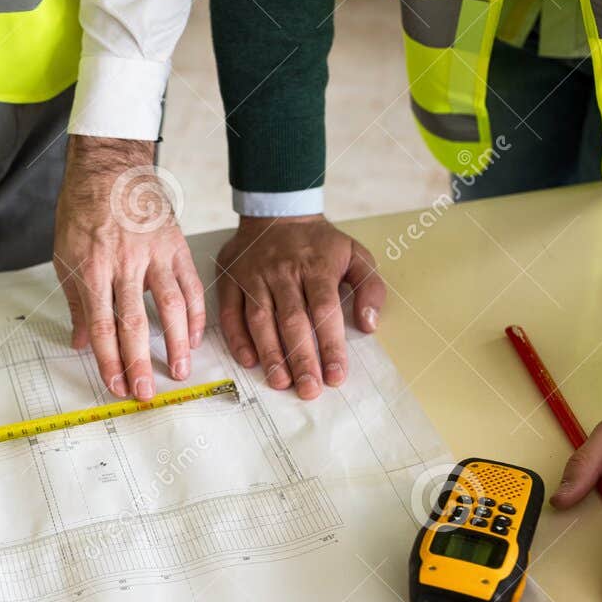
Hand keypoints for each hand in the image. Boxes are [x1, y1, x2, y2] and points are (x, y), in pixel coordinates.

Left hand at [53, 136, 205, 400]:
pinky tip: (196, 336)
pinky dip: (196, 312)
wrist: (110, 166)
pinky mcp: (176, 244)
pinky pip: (190, 284)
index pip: (102, 325)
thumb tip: (80, 343)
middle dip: (140, 362)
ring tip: (181, 370)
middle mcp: (124, 263)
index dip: (110, 360)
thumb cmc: (82, 210)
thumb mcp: (65, 255)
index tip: (116, 384)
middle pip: (134, 323)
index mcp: (92, 268)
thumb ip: (77, 302)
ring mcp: (154, 253)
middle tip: (145, 392)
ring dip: (177, 343)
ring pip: (170, 306)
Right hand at [215, 214, 384, 399]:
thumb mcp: (356, 254)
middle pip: (292, 321)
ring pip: (261, 319)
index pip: (324, 311)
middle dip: (301, 358)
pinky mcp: (231, 279)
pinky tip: (249, 360)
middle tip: (308, 390)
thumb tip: (369, 325)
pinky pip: (231, 312)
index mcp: (317, 266)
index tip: (335, 376)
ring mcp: (254, 276)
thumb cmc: (319, 243)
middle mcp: (283, 272)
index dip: (329, 345)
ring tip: (280, 382)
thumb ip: (370, 288)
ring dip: (270, 353)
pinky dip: (237, 337)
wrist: (277, 211)